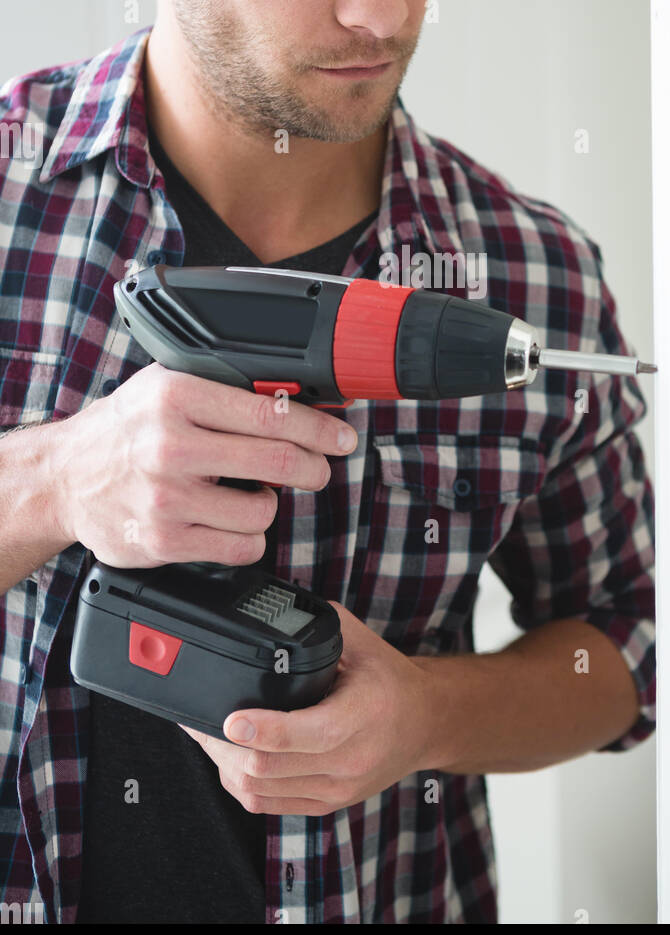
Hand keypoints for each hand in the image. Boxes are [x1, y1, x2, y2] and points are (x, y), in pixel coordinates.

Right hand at [52, 364, 356, 568]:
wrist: (64, 477)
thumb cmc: (126, 429)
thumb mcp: (168, 386)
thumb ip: (227, 389)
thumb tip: (304, 399)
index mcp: (175, 397)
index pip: (271, 413)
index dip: (318, 428)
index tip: (341, 437)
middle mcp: (168, 446)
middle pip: (277, 461)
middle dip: (312, 468)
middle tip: (316, 469)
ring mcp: (165, 498)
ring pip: (263, 511)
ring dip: (270, 505)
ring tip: (249, 493)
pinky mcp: (163, 542)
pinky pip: (240, 548)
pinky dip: (248, 537)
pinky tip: (229, 521)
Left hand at [179, 602, 438, 814]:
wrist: (425, 724)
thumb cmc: (389, 679)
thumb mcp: (361, 642)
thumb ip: (319, 626)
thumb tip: (271, 609)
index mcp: (363, 715)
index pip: (306, 734)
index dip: (262, 730)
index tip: (230, 718)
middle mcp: (351, 759)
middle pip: (269, 767)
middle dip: (224, 746)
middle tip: (198, 719)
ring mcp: (338, 788)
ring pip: (260, 791)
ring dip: (225, 765)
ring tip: (207, 737)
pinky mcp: (326, 804)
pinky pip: (267, 804)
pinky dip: (240, 782)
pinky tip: (229, 757)